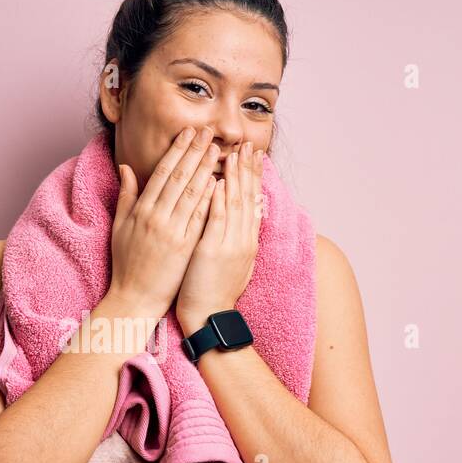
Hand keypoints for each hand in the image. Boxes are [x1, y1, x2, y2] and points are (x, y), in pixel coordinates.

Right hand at [104, 125, 219, 318]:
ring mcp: (172, 232)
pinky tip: (220, 182)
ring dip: (206, 169)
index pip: (163, 173)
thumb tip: (126, 168)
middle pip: (179, 178)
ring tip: (218, 150)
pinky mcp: (185, 247)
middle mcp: (156, 217)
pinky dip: (209, 199)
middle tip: (208, 132)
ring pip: (192, 194)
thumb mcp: (119, 227)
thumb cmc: (126, 264)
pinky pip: (200, 217)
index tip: (189, 133)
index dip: (177, 150)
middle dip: (195, 152)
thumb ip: (125, 196)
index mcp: (141, 210)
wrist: (134, 298)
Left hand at [174, 140, 264, 335]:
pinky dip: (219, 200)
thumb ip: (232, 237)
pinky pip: (218, 221)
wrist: (208, 317)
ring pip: (235, 204)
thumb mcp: (229, 261)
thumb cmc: (212, 290)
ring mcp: (230, 245)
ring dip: (235, 177)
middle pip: (247, 198)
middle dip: (247, 170)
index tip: (253, 156)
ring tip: (234, 153)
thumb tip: (237, 219)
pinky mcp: (214, 252)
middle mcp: (242, 240)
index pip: (251, 202)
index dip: (253, 178)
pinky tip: (219, 181)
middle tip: (248, 145)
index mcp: (245, 241)